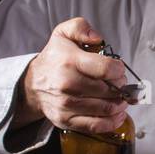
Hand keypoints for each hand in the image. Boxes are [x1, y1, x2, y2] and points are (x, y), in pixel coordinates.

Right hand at [12, 17, 130, 131]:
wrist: (33, 83)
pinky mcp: (66, 120)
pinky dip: (113, 121)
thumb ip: (81, 27)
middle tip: (120, 83)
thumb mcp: (64, 33)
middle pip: (110, 90)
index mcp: (70, 61)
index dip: (120, 70)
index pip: (107, 69)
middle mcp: (67, 84)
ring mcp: (67, 104)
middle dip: (121, 86)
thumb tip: (97, 39)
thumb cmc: (55, 58)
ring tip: (120, 97)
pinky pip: (96, 125)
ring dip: (120, 103)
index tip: (118, 70)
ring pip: (106, 108)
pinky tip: (118, 113)